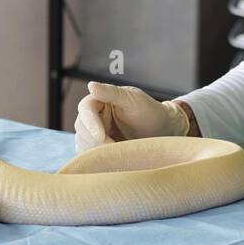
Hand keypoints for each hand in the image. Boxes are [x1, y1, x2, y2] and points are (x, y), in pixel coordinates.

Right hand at [73, 82, 189, 152]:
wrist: (161, 131)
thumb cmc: (149, 112)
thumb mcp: (133, 100)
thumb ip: (111, 93)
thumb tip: (91, 85)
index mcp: (98, 100)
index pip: (86, 110)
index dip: (91, 125)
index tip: (101, 137)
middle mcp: (92, 116)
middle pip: (82, 129)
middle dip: (97, 141)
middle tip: (116, 148)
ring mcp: (92, 133)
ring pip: (84, 144)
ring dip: (99, 151)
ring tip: (120, 152)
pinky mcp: (96, 148)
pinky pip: (90, 156)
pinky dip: (99, 159)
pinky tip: (115, 158)